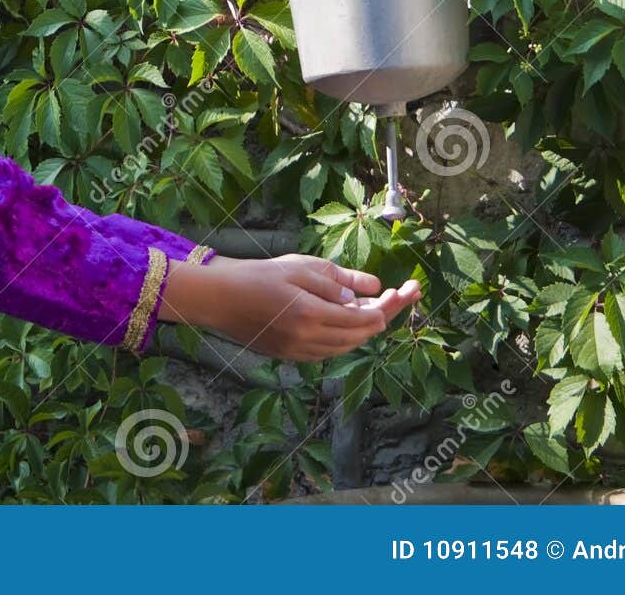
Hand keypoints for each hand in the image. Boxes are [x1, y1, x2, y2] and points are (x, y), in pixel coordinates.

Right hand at [169, 254, 418, 361]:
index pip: (366, 320)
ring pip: (345, 347)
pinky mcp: (289, 356)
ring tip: (370, 306)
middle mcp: (309, 341)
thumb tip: (373, 289)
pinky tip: (342, 319)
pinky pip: (327, 351)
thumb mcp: (300, 268)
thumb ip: (339, 280)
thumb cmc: (257, 275)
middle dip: (381, 317)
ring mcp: (298, 353)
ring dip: (362, 329)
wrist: (217, 298)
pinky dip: (341, 337)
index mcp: (313, 316)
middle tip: (395, 295)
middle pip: (360, 337)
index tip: (407, 291)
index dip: (391, 306)